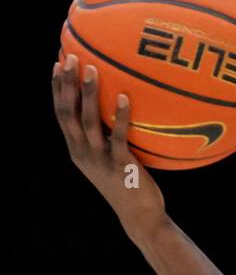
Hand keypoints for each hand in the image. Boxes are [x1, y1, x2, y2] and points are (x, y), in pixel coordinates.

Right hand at [52, 54, 166, 239]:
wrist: (140, 217)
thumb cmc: (130, 185)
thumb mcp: (111, 159)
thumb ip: (108, 136)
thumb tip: (118, 105)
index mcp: (77, 150)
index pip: (61, 114)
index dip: (57, 89)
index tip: (57, 63)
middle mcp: (82, 153)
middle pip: (68, 113)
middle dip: (66, 84)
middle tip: (70, 56)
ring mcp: (100, 160)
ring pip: (88, 121)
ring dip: (89, 93)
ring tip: (93, 68)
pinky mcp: (120, 166)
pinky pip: (118, 136)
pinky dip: (119, 116)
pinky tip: (124, 97)